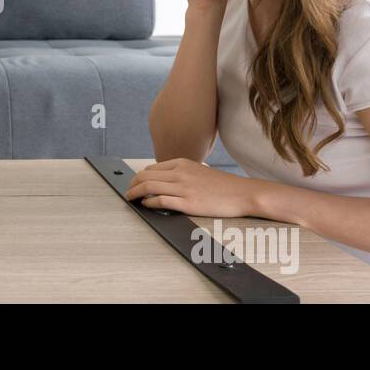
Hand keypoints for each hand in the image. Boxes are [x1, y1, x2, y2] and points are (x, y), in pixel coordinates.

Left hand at [124, 158, 256, 217]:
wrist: (241, 193)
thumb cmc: (222, 185)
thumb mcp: (198, 171)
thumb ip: (181, 173)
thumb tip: (164, 180)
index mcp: (181, 164)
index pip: (150, 168)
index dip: (138, 177)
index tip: (134, 184)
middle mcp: (179, 173)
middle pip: (144, 176)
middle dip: (132, 185)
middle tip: (128, 193)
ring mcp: (183, 188)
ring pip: (148, 187)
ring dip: (135, 194)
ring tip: (131, 199)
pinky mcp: (187, 203)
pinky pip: (160, 201)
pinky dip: (148, 203)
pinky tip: (146, 205)